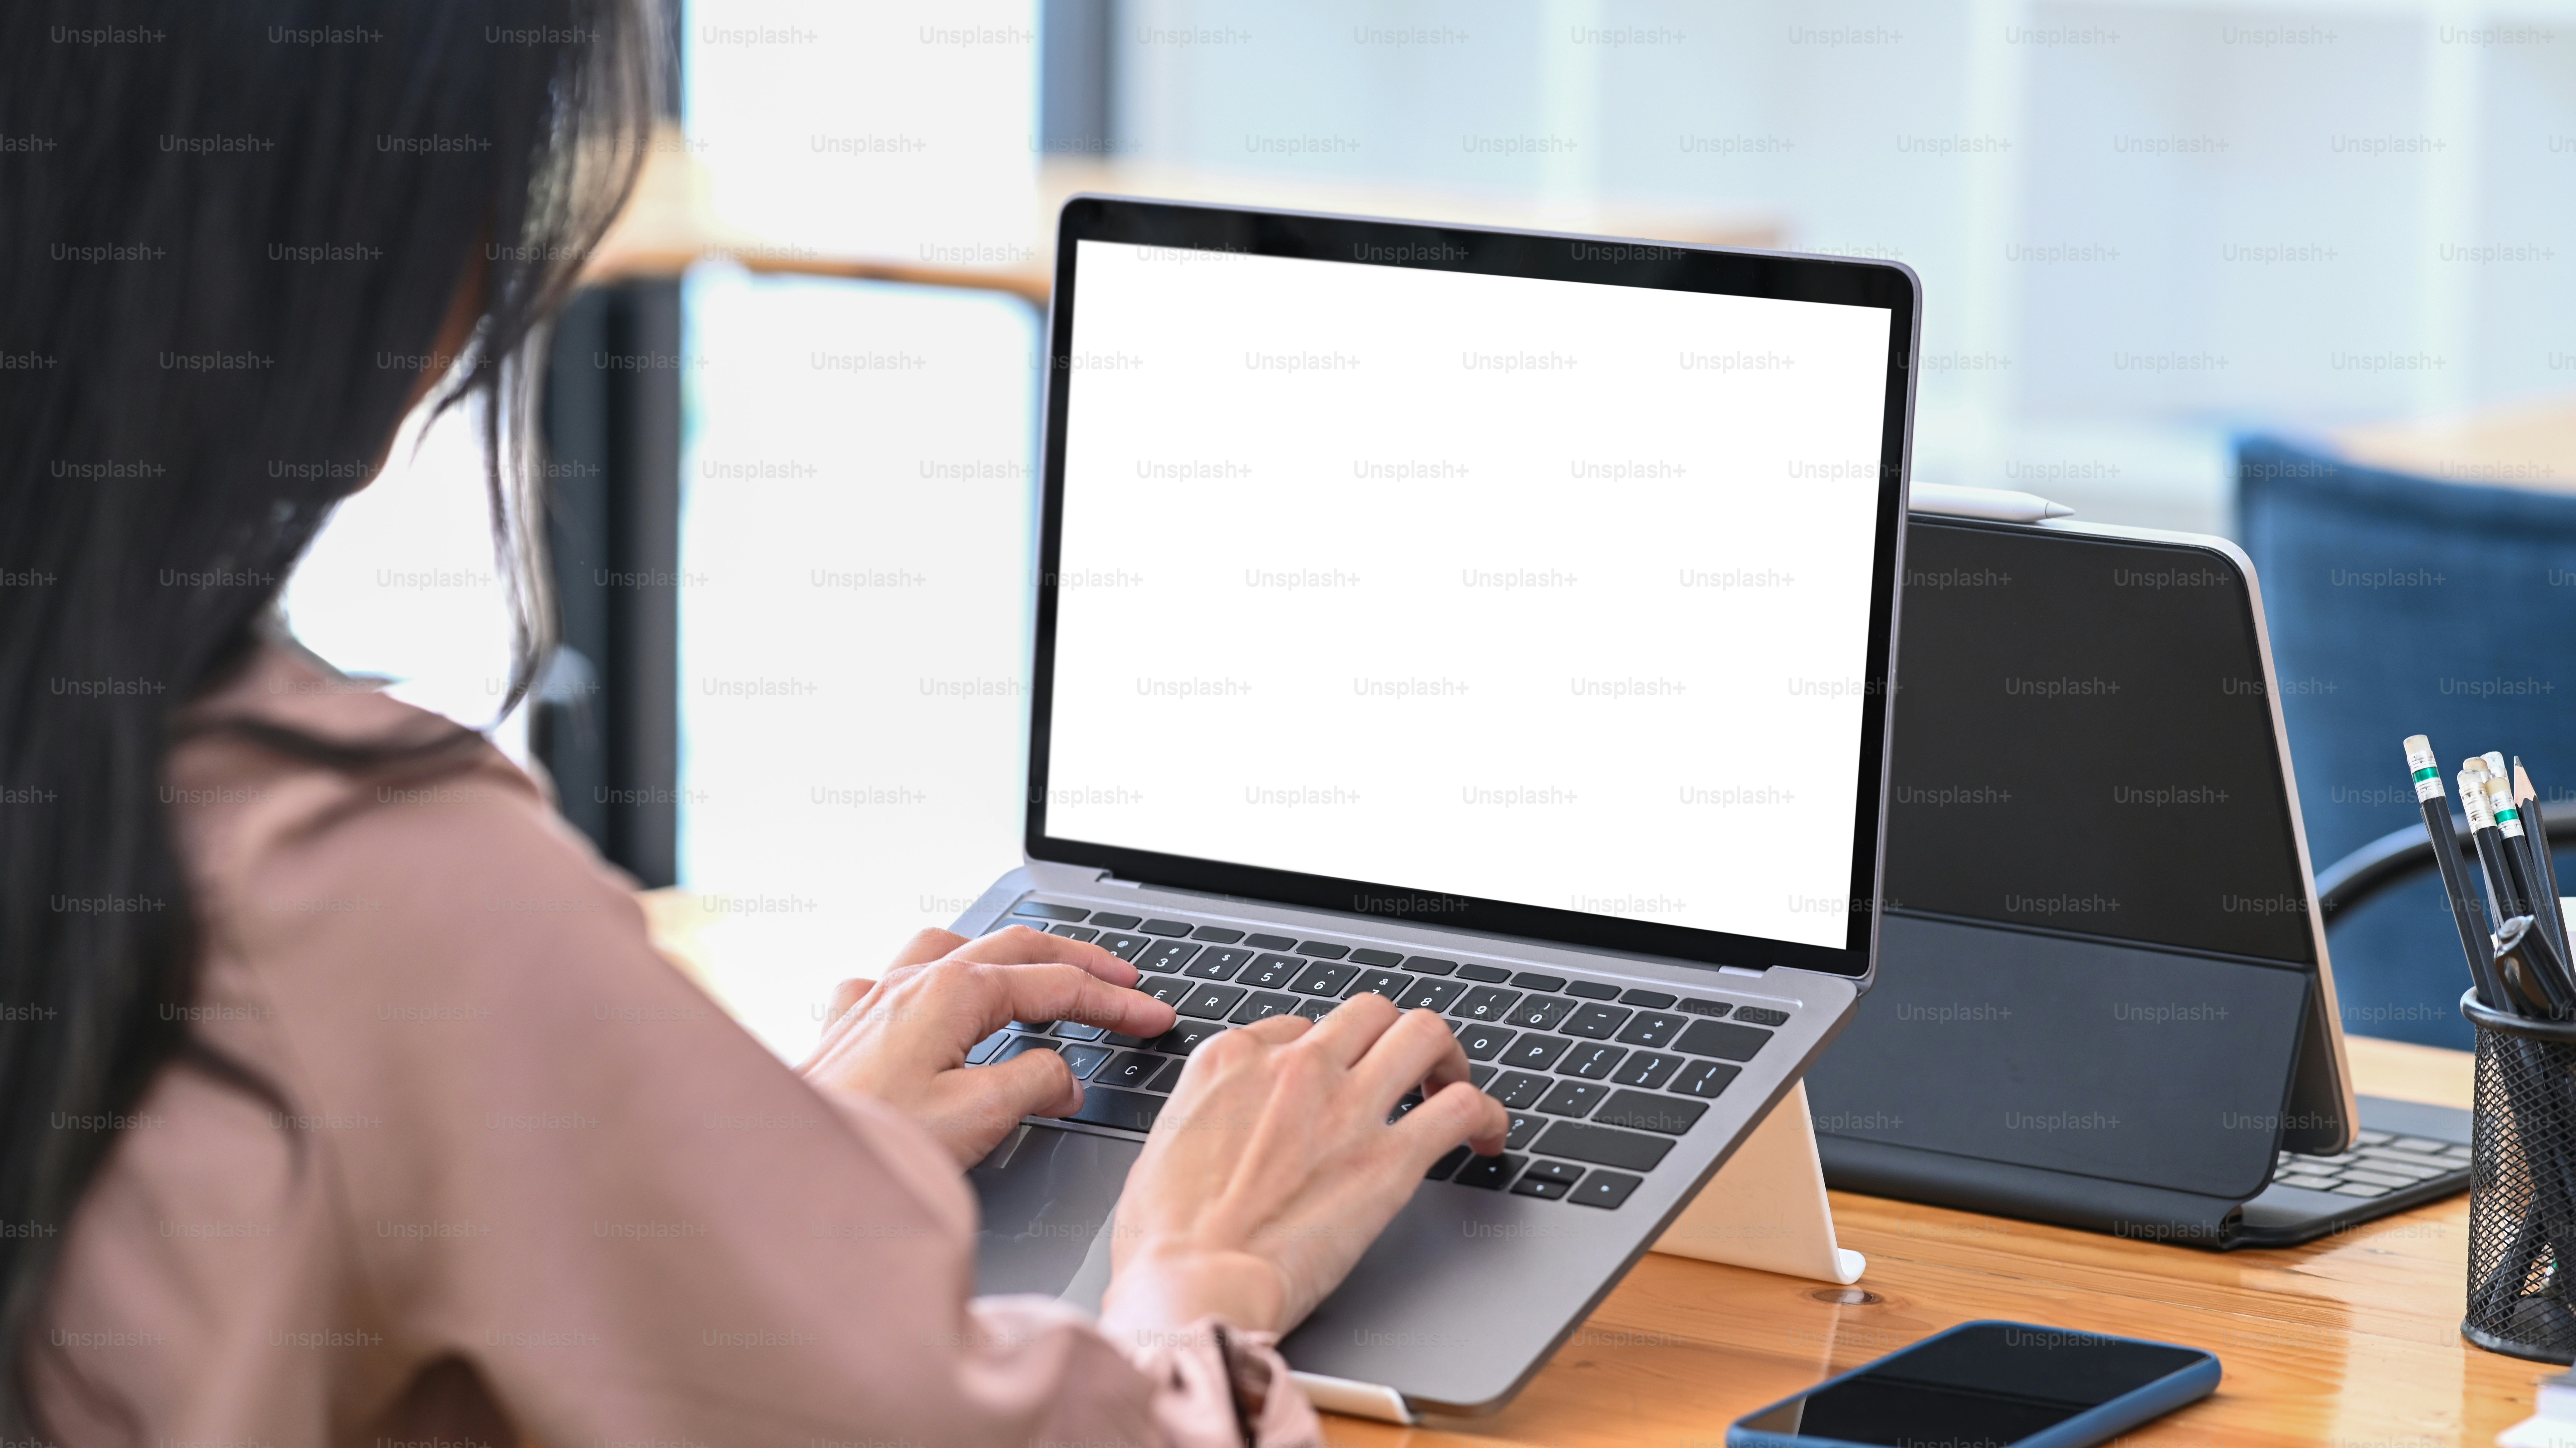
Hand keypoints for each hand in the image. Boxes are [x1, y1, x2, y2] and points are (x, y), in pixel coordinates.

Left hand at [800, 925, 1177, 1165]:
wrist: (788, 1167)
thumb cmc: (875, 1139)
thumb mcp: (980, 1115)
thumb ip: (1034, 1084)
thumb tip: (1063, 1079)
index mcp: (955, 992)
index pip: (1057, 986)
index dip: (1114, 1001)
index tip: (1153, 1015)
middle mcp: (914, 980)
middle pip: (1016, 949)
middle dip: (1078, 963)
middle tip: (1125, 980)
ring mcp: (877, 998)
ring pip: (953, 947)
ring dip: (1004, 953)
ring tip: (1035, 968)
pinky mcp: (847, 1027)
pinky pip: (893, 979)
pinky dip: (927, 979)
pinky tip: (928, 999)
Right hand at [1097, 995, 1509, 1341]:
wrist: (1194, 1284)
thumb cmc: (1167, 1238)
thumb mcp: (1165, 1145)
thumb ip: (1209, 1114)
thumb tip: (1229, 1121)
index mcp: (1233, 1060)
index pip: (1300, 1027)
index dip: (1325, 1056)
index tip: (1334, 1085)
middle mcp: (1296, 1067)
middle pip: (1370, 1013)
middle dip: (1391, 1036)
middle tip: (1405, 1072)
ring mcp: (1347, 1107)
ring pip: (1424, 1034)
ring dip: (1447, 1057)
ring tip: (1453, 1086)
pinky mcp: (1391, 1160)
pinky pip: (1461, 1108)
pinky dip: (1485, 1114)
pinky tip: (1486, 1135)